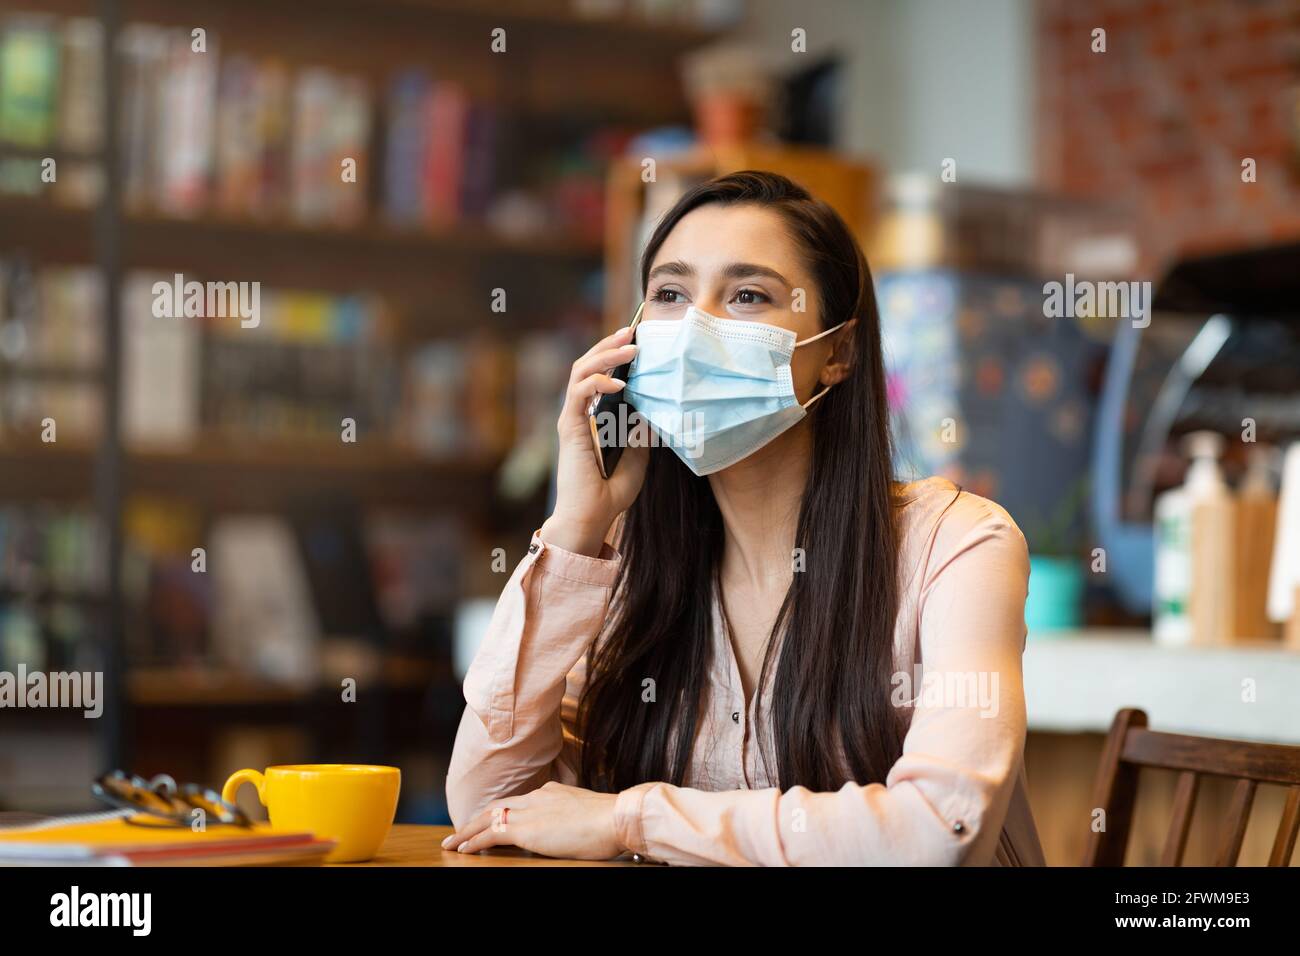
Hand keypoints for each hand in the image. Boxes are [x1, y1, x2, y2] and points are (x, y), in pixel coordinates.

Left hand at [440, 782, 623, 860]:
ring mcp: (530, 811)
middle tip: (459, 831)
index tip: (489, 820)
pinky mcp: (526, 829)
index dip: (501, 811)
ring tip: (452, 842)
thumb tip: (570, 827)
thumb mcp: (586, 814)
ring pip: (488, 819)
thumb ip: (571, 817)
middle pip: (498, 806)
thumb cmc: (610, 821)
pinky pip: (491, 834)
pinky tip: (463, 849)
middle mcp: (537, 797)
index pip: (519, 802)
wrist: (615, 818)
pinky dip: (474, 841)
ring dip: (467, 831)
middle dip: (476, 819)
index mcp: (552, 792)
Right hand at [543, 325, 649, 556]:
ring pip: (580, 371)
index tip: (638, 340)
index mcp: (593, 417)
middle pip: (588, 365)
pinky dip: (599, 382)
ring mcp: (572, 418)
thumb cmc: (610, 492)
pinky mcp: (569, 427)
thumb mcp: (639, 456)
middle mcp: (579, 413)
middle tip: (633, 330)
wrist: (591, 517)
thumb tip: (656, 407)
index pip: (600, 375)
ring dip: (605, 355)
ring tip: (629, 346)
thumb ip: (642, 431)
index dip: (615, 355)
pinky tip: (620, 381)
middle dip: (610, 345)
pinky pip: (580, 393)